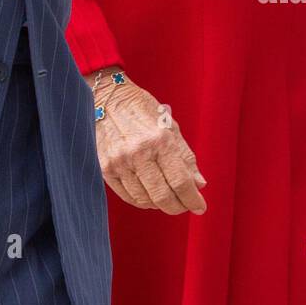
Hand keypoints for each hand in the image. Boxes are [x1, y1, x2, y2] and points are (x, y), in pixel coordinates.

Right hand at [85, 70, 206, 214]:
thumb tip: (199, 185)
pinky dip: (142, 201)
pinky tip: (149, 195)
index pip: (180, 182)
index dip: (193, 199)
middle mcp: (138, 153)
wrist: (106, 97)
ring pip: (145, 199)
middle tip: (184, 205)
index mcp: (159, 140)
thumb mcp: (169, 126)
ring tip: (167, 198)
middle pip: (163, 196)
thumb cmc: (142, 109)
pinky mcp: (105, 168)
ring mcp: (119, 162)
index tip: (200, 206)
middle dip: (178, 207)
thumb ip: (185, 157)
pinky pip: (127, 196)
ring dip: (160, 204)